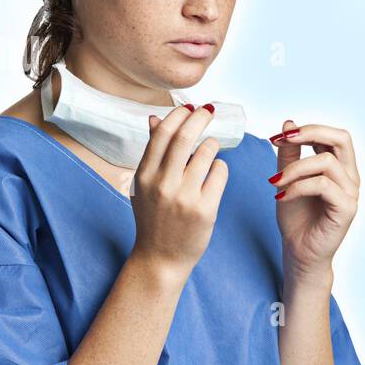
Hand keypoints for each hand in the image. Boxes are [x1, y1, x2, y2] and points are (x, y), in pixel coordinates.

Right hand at [130, 103, 228, 279]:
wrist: (160, 258)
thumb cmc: (154, 217)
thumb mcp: (144, 184)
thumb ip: (152, 152)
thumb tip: (154, 117)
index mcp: (144, 175)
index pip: (162, 133)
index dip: (178, 114)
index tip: (190, 107)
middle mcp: (162, 184)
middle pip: (184, 137)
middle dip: (200, 117)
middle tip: (209, 110)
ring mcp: (184, 198)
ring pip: (207, 153)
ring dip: (212, 145)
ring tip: (211, 148)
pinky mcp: (205, 210)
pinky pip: (220, 173)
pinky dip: (220, 168)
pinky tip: (214, 174)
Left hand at [268, 119, 359, 278]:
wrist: (299, 252)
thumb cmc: (296, 218)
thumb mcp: (287, 179)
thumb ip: (290, 154)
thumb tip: (289, 123)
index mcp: (340, 167)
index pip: (334, 135)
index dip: (308, 129)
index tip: (278, 136)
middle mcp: (350, 177)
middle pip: (342, 139)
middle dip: (310, 133)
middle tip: (282, 140)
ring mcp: (351, 193)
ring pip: (326, 162)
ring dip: (295, 168)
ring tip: (275, 182)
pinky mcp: (346, 209)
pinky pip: (322, 185)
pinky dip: (298, 186)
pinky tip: (281, 196)